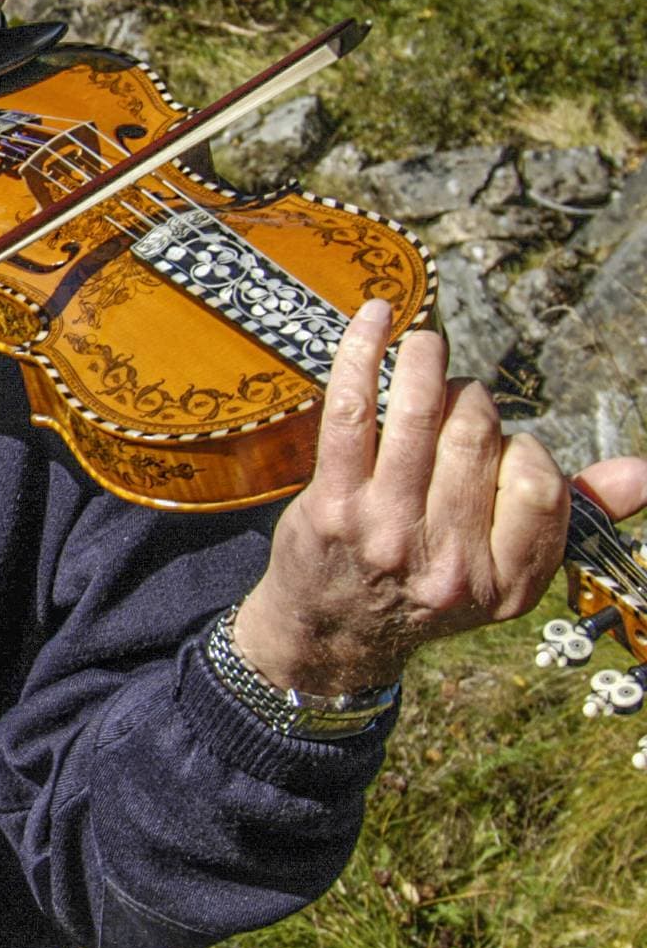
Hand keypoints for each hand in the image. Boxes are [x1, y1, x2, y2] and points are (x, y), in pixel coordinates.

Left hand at [233, 298, 646, 695]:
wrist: (332, 629)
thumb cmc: (424, 583)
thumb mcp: (505, 573)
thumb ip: (573, 517)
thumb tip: (643, 471)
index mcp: (506, 582)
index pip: (539, 482)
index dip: (522, 447)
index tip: (502, 446)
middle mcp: (449, 562)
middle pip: (476, 439)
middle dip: (470, 401)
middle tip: (453, 401)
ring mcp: (387, 531)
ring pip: (420, 416)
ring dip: (425, 362)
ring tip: (425, 345)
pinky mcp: (333, 504)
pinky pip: (353, 411)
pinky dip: (362, 354)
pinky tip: (376, 318)